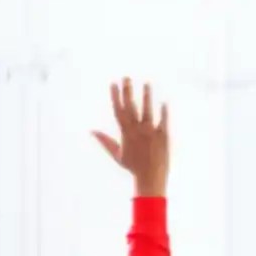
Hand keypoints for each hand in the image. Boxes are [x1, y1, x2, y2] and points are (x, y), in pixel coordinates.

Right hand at [92, 78, 168, 196]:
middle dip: (128, 92)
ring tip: (147, 84)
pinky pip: (163, 121)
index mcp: (125, 133)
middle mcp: (137, 130)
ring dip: (146, 97)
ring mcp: (150, 133)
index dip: (115, 96)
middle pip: (131, 107)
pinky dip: (163, 112)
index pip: (118, 110)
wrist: (150, 177)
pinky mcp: (163, 136)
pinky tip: (163, 102)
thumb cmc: (134, 167)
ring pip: (147, 111)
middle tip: (127, 77)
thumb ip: (105, 141)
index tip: (113, 83)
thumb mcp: (117, 154)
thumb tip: (91, 131)